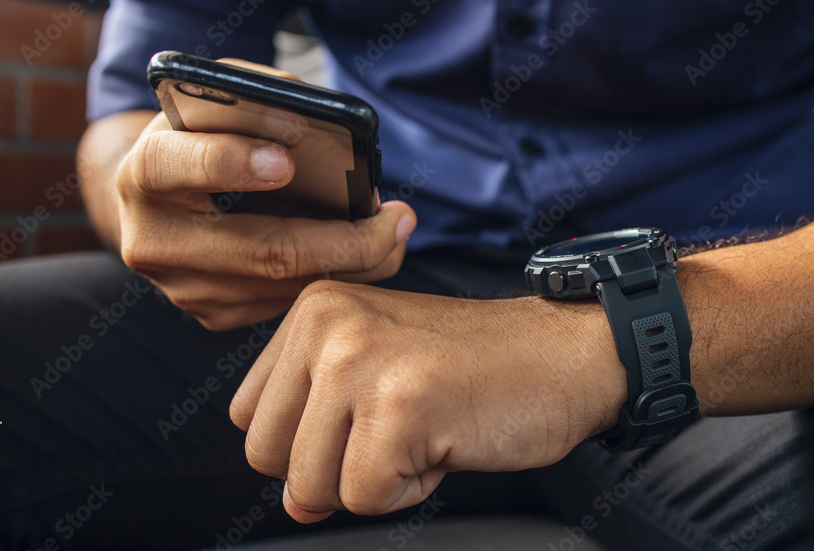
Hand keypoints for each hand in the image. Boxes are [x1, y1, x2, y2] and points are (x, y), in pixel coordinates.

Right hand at [114, 59, 415, 330]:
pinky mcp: (216, 313)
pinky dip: (338, 273)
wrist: (164, 197)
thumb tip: (316, 115)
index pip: (172, 166)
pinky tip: (370, 250)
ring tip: (398, 228)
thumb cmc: (201, 135)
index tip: (287, 159)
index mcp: (143, 174)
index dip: (231, 161)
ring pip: (290, 285)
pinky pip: (291, 299)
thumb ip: (255, 95)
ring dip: (357, 260)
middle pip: (263, 252)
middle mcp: (155, 241)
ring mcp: (186, 289)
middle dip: (342, 239)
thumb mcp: (216, 101)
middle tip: (396, 217)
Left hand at [229, 281, 626, 522]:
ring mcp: (359, 361)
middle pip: (267, 456)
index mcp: (314, 308)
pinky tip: (445, 440)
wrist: (563, 354)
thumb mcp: (375, 367)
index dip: (310, 440)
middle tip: (400, 425)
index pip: (251, 417)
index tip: (370, 414)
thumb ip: (315, 422)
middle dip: (335, 467)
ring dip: (376, 478)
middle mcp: (327, 324)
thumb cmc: (475, 366)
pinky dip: (412, 489)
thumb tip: (291, 503)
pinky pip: (365, 499)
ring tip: (425, 427)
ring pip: (310, 485)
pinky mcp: (397, 405)